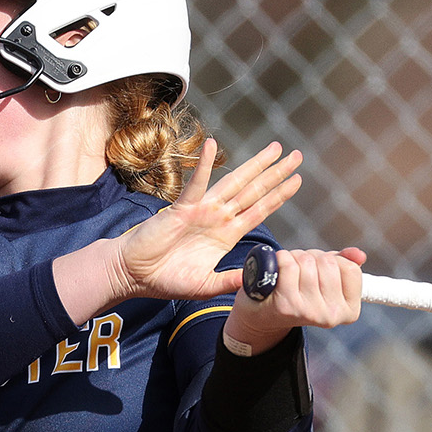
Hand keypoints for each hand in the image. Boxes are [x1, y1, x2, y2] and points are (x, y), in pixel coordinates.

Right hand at [110, 139, 302, 302]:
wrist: (134, 274)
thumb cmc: (166, 279)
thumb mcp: (207, 285)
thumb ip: (234, 280)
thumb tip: (262, 279)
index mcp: (226, 235)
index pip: (259, 210)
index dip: (279, 195)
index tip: (297, 181)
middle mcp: (218, 218)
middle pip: (254, 191)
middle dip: (276, 173)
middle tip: (297, 156)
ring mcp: (201, 210)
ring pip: (234, 183)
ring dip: (254, 166)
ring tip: (274, 149)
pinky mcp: (182, 208)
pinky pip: (196, 184)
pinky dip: (204, 165)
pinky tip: (213, 146)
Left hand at [223, 247, 365, 354]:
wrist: (261, 315)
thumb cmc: (297, 292)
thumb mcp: (325, 279)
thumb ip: (344, 265)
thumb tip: (359, 255)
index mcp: (348, 312)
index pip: (351, 269)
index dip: (333, 261)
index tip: (320, 271)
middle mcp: (331, 316)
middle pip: (328, 263)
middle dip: (311, 257)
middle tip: (299, 270)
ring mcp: (309, 312)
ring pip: (307, 262)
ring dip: (294, 257)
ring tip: (287, 272)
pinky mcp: (286, 306)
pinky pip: (288, 264)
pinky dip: (280, 259)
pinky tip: (275, 272)